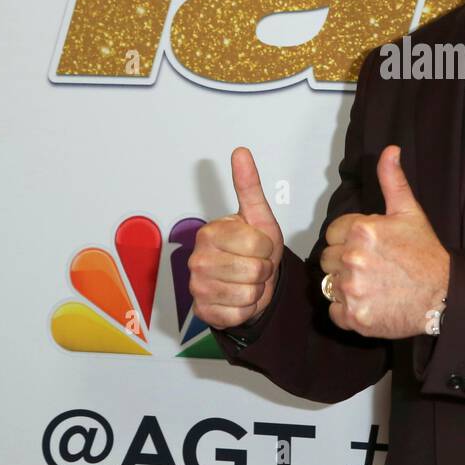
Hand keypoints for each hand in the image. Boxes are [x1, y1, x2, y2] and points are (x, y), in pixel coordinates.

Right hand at [189, 147, 284, 329]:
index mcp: (210, 232)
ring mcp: (197, 286)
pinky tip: (239, 298)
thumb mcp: (259, 217)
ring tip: (248, 281)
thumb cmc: (255, 249)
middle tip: (255, 264)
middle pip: (255, 269)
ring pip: (248, 293)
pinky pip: (239, 313)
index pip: (258, 244)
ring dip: (257, 289)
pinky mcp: (203, 311)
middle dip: (263, 269)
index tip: (259, 246)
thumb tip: (240, 152)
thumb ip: (249, 185)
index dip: (267, 247)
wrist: (250, 283)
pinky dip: (247, 308)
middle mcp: (197, 258)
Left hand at [321, 144, 449, 338]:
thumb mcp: (409, 212)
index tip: (371, 248)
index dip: (350, 239)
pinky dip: (348, 311)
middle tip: (375, 268)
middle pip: (328, 259)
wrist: (443, 296)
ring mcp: (352, 289)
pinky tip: (371, 303)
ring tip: (374, 285)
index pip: (332, 233)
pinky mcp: (354, 316)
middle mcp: (353, 258)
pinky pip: (334, 311)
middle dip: (346, 262)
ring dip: (346, 286)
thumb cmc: (426, 255)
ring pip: (330, 284)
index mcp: (362, 230)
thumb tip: (389, 151)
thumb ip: (392, 180)